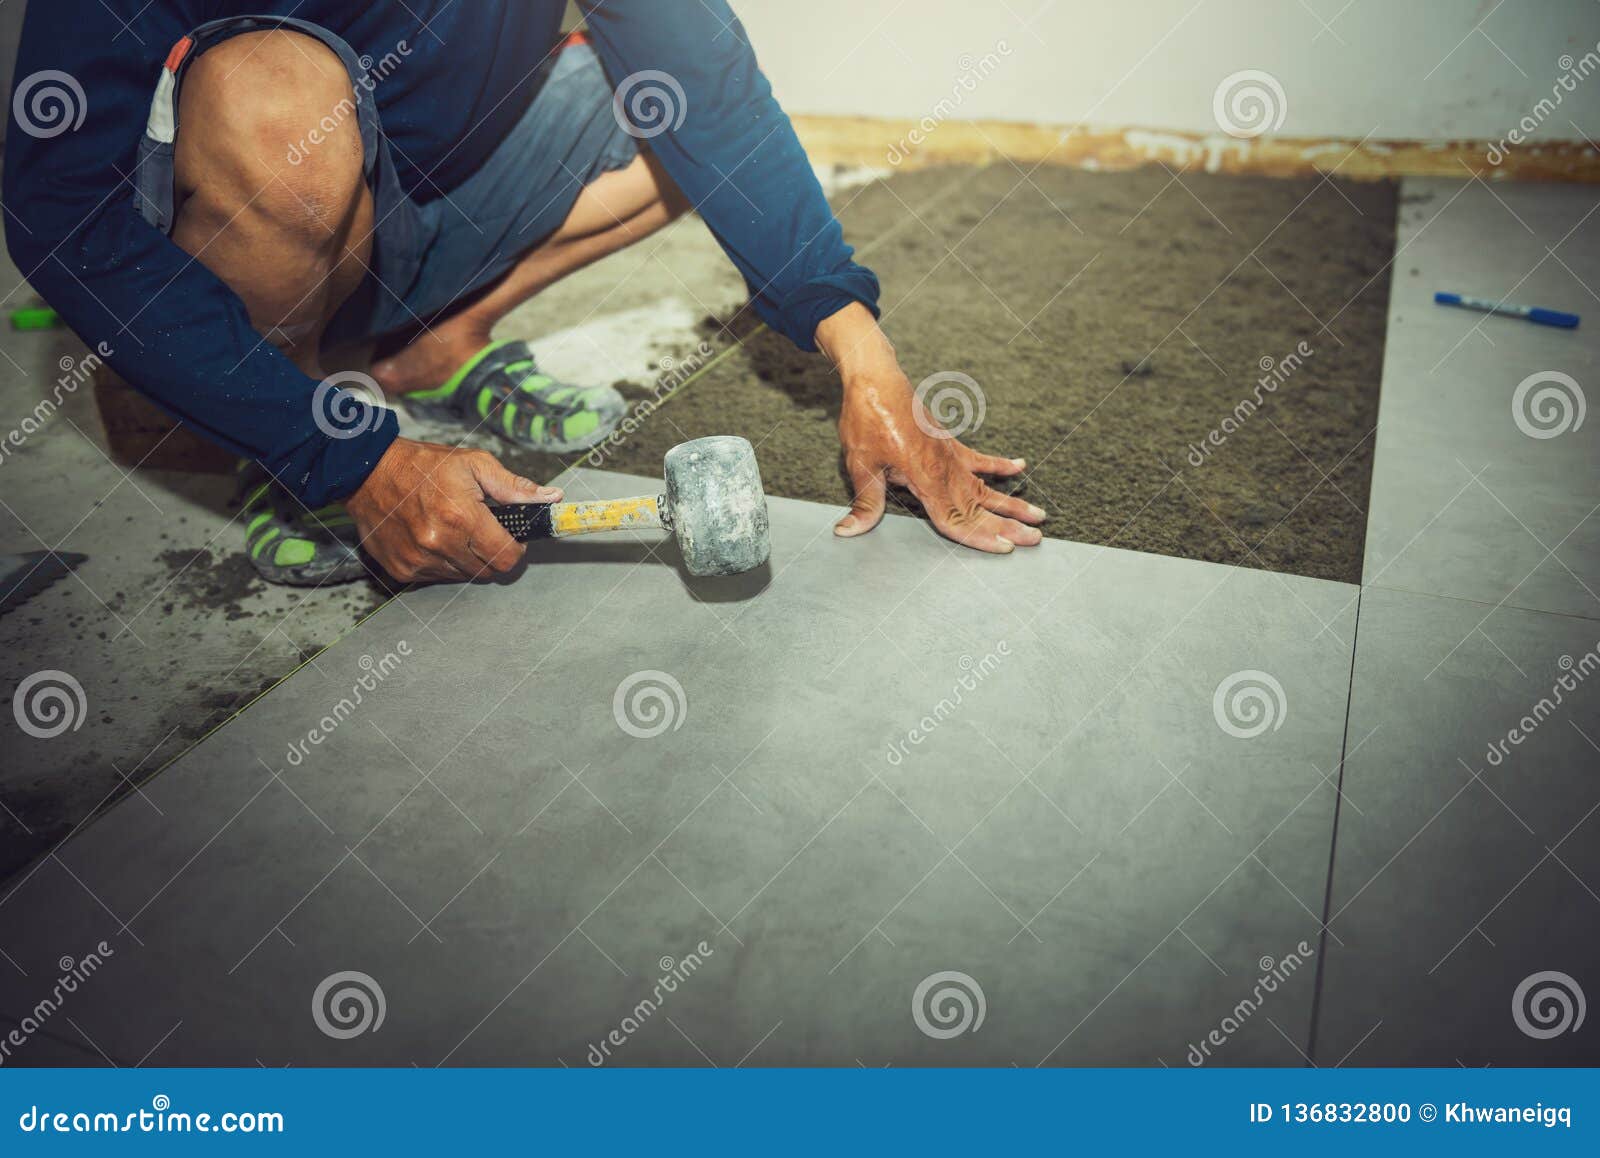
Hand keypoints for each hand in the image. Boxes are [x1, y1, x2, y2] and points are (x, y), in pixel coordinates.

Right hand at [346, 438, 562, 582]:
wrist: (367, 472)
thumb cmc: (423, 465)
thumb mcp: (473, 464)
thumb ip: (514, 487)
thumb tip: (551, 497)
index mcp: (462, 517)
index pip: (507, 558)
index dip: (514, 549)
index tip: (508, 537)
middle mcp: (439, 543)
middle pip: (488, 571)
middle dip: (491, 553)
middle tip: (480, 530)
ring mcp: (418, 560)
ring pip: (463, 576)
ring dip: (466, 559)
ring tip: (452, 530)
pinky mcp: (401, 569)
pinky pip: (436, 577)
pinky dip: (441, 563)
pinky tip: (431, 538)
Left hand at [816, 305, 1044, 553]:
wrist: (875, 379)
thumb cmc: (866, 419)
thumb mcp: (861, 464)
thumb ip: (865, 502)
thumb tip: (848, 531)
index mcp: (925, 477)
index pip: (956, 518)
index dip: (980, 537)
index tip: (1005, 549)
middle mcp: (944, 468)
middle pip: (979, 506)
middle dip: (1008, 525)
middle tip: (1036, 540)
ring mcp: (950, 455)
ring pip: (985, 487)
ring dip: (1012, 502)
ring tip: (1038, 515)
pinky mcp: (948, 443)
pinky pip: (978, 459)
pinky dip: (998, 464)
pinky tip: (1020, 467)